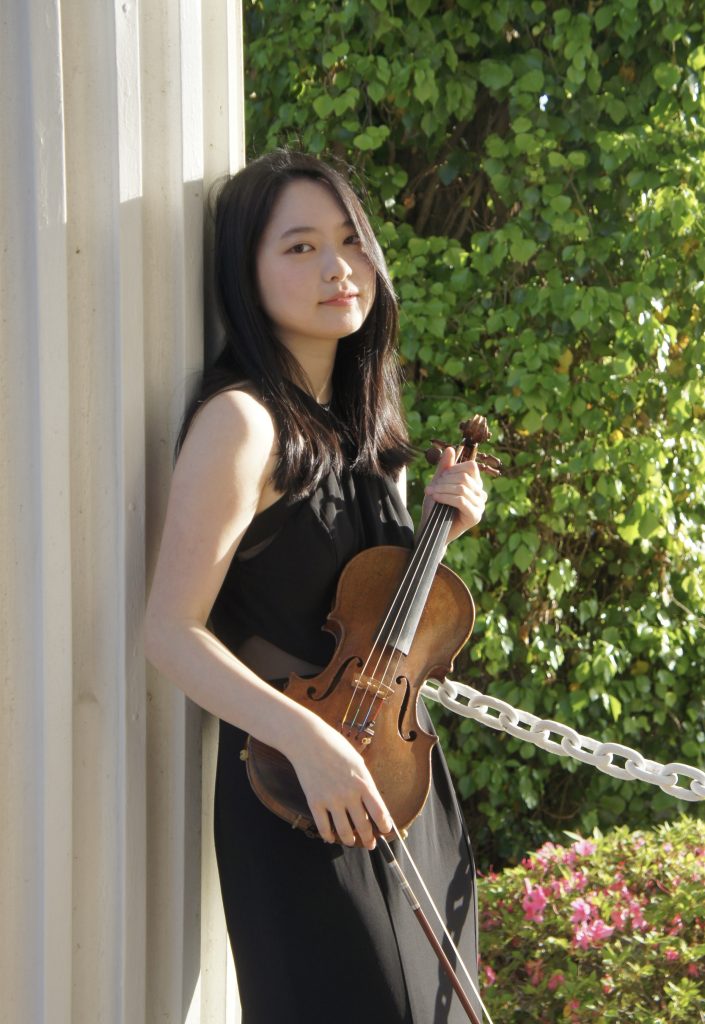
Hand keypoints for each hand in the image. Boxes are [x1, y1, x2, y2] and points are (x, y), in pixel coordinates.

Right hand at [287, 716, 393, 849]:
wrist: (308, 740)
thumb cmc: (335, 747)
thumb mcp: (357, 762)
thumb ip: (364, 783)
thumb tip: (371, 803)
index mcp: (363, 782)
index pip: (380, 812)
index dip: (385, 826)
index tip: (386, 830)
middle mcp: (349, 794)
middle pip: (363, 826)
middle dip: (369, 839)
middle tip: (371, 843)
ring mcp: (331, 800)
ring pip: (344, 832)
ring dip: (350, 840)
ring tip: (352, 841)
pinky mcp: (315, 802)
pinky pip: (323, 828)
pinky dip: (328, 836)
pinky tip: (331, 837)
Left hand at [423, 446, 487, 542]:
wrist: (431, 530)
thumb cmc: (435, 507)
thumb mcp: (438, 484)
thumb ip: (444, 467)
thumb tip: (450, 448)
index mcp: (475, 484)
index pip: (471, 467)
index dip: (453, 469)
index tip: (438, 478)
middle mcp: (481, 494)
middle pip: (465, 477)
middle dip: (444, 480)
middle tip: (430, 488)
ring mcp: (480, 506)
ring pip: (462, 488)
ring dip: (442, 489)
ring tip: (429, 493)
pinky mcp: (475, 516)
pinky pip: (461, 500)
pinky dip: (445, 497)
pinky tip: (435, 497)